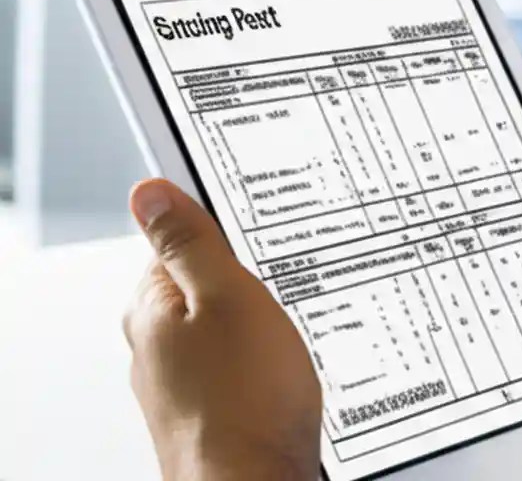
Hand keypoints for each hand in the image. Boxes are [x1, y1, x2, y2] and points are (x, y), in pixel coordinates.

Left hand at [123, 179, 321, 480]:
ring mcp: (184, 382)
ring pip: (229, 329)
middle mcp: (157, 346)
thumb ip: (192, 244)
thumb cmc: (246, 405)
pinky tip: (287, 373)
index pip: (181, 241)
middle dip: (252, 283)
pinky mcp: (212, 409)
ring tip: (289, 338)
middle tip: (285, 293)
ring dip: (263, 326)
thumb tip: (151, 193)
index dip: (229, 234)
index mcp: (152, 308)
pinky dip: (266, 362)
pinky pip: (241, 366)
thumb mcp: (228, 299)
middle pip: (208, 285)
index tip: (264, 238)